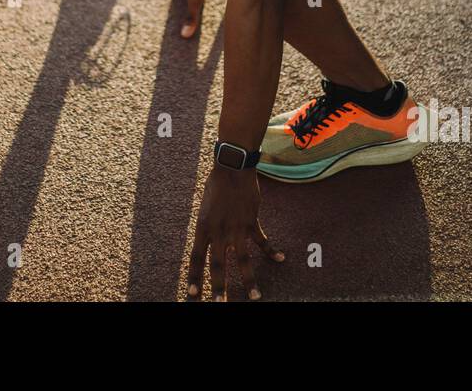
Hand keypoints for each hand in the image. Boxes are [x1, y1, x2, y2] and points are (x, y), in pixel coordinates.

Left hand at [186, 167, 283, 300]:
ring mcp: (236, 228)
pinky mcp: (251, 222)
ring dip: (249, 280)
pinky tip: (280, 259)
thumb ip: (207, 227)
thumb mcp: (204, 208)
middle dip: (218, 287)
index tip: (192, 295)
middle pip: (218, 265)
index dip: (194, 277)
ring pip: (243, 260)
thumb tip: (208, 243)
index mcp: (203, 227)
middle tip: (219, 304)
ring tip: (254, 297)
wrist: (232, 167)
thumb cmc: (215, 185)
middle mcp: (218, 231)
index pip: (196, 258)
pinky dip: (271, 251)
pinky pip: (262, 241)